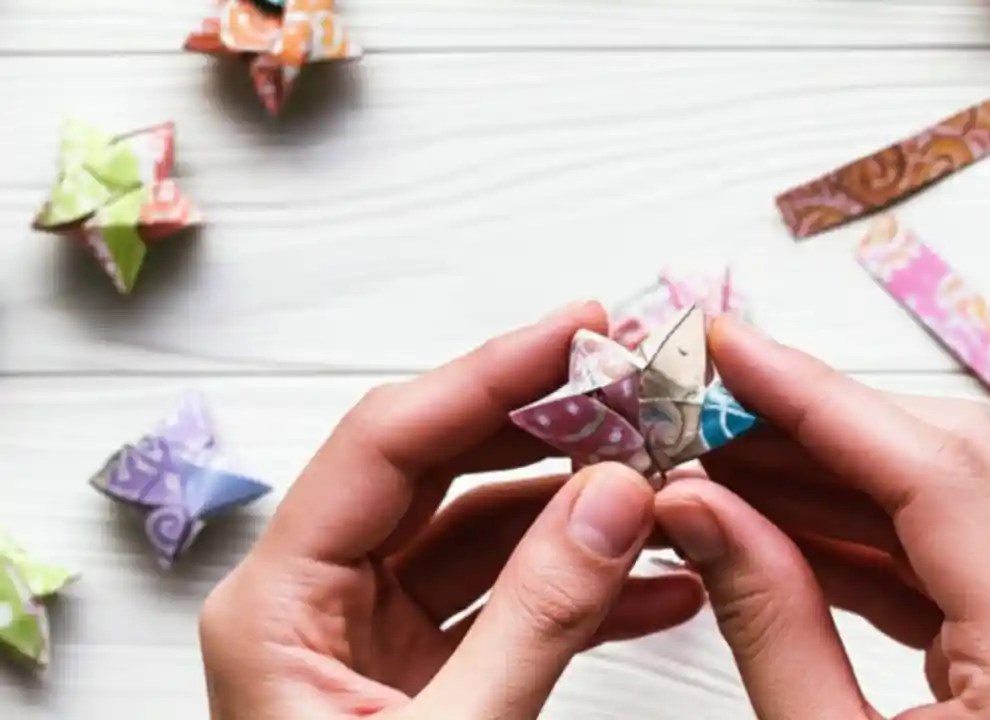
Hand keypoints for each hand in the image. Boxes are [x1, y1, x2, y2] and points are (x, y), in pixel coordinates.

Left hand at [199, 303, 703, 719]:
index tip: (581, 331)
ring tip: (665, 483)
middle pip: (439, 471)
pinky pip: (507, 600)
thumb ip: (538, 617)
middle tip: (634, 392)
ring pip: (484, 533)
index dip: (491, 374)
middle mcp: (316, 603)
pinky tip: (660, 580)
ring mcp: (371, 637)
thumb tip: (615, 499)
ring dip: (579, 509)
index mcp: (279, 605)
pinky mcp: (421, 673)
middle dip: (548, 431)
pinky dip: (584, 585)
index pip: (390, 442)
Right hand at [655, 317, 989, 718]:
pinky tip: (766, 519)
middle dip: (813, 420)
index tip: (728, 349)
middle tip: (705, 400)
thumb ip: (765, 620)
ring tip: (715, 459)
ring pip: (939, 500)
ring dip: (822, 472)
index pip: (932, 475)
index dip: (817, 397)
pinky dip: (848, 529)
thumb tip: (694, 503)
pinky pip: (935, 557)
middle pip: (945, 464)